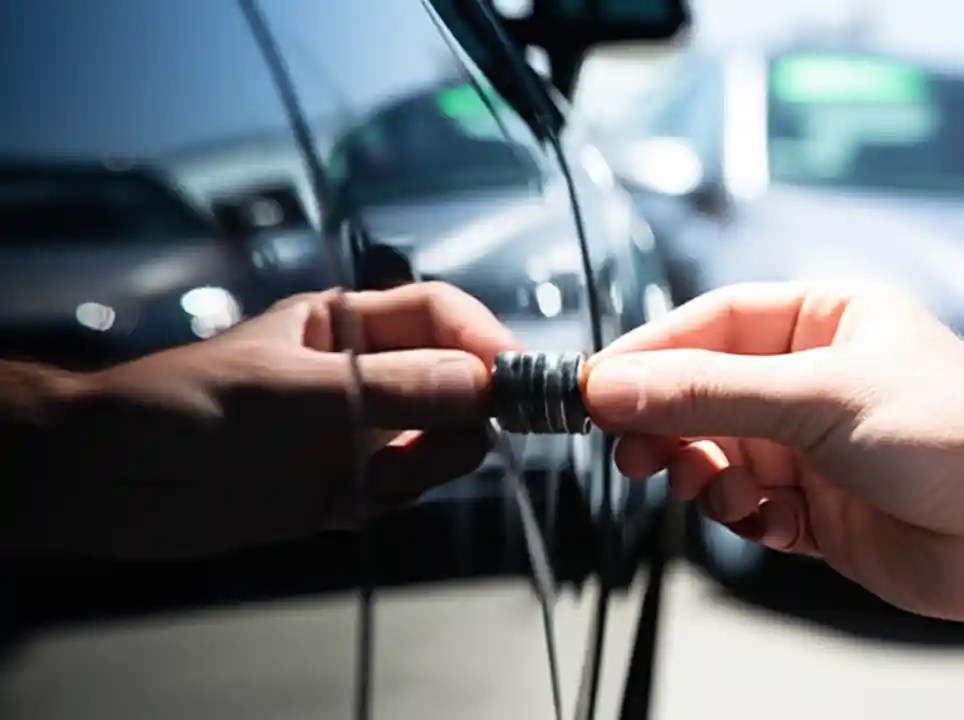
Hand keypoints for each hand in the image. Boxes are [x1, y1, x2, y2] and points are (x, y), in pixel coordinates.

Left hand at [37, 282, 517, 557]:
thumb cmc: (181, 407)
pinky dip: (384, 502)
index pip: (442, 316)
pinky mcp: (345, 485)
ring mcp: (357, 430)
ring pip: (439, 443)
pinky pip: (403, 491)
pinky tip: (332, 507)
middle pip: (457, 384)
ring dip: (420, 468)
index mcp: (347, 325)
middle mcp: (365, 374)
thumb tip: (483, 385)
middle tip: (427, 452)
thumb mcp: (284, 391)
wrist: (111, 483)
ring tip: (366, 484)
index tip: (517, 383)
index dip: (485, 340)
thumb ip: (384, 389)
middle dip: (457, 419)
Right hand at [584, 282, 963, 623]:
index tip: (597, 387)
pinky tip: (772, 520)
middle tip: (634, 451)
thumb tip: (614, 385)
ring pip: (720, 454)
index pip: (711, 324)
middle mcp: (815, 380)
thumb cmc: (956, 437)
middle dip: (669, 425)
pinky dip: (745, 516)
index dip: (650, 355)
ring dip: (706, 474)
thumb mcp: (818, 397)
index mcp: (825, 322)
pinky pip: (749, 506)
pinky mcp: (820, 508)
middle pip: (705, 392)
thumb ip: (708, 393)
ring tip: (719, 488)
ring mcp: (816, 446)